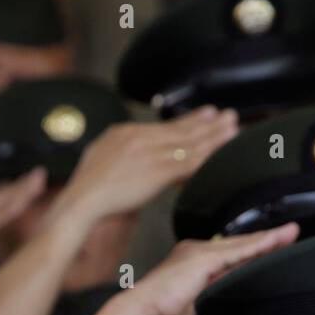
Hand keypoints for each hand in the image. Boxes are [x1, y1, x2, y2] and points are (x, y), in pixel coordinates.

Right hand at [53, 106, 238, 222]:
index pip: (161, 127)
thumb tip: (129, 161)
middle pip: (179, 130)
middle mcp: (139, 137)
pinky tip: (223, 151)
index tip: (203, 116)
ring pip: (189, 143)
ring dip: (213, 136)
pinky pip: (190, 161)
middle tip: (227, 115)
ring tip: (233, 128)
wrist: (82, 199)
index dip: (185, 122)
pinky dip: (209, 155)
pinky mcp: (158, 170)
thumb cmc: (85, 190)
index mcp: (123, 132)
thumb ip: (118, 155)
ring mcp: (150, 152)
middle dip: (205, 123)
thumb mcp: (100, 161)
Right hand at [135, 224, 299, 314]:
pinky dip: (258, 246)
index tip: (272, 245)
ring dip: (268, 239)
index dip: (252, 249)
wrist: (142, 311)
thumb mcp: (197, 308)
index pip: (230, 253)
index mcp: (194, 260)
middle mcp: (196, 250)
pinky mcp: (203, 259)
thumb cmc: (161, 312)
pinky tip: (274, 242)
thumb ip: (216, 311)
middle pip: (239, 244)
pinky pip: (237, 251)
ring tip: (289, 234)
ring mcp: (199, 252)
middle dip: (266, 239)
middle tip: (290, 233)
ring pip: (241, 244)